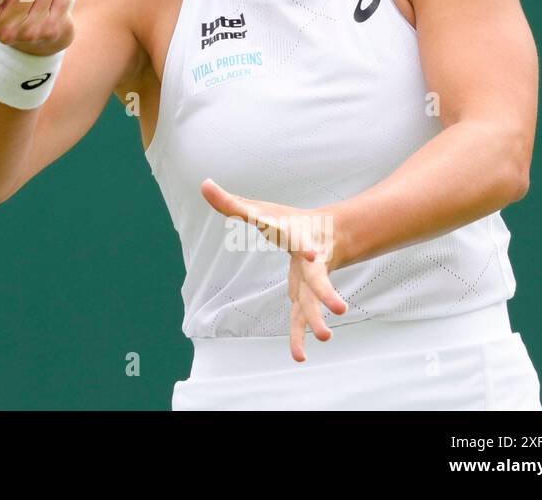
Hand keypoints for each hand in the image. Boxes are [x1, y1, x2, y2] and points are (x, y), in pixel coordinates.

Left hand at [200, 178, 348, 362]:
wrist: (330, 232)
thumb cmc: (290, 221)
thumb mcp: (261, 210)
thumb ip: (231, 203)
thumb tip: (203, 184)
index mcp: (297, 236)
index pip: (297, 239)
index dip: (302, 243)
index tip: (312, 253)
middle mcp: (310, 261)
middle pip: (317, 279)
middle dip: (326, 292)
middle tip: (338, 307)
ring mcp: (311, 281)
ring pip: (315, 302)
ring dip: (318, 320)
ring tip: (325, 338)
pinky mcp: (307, 296)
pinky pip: (302, 318)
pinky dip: (299, 337)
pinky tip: (299, 357)